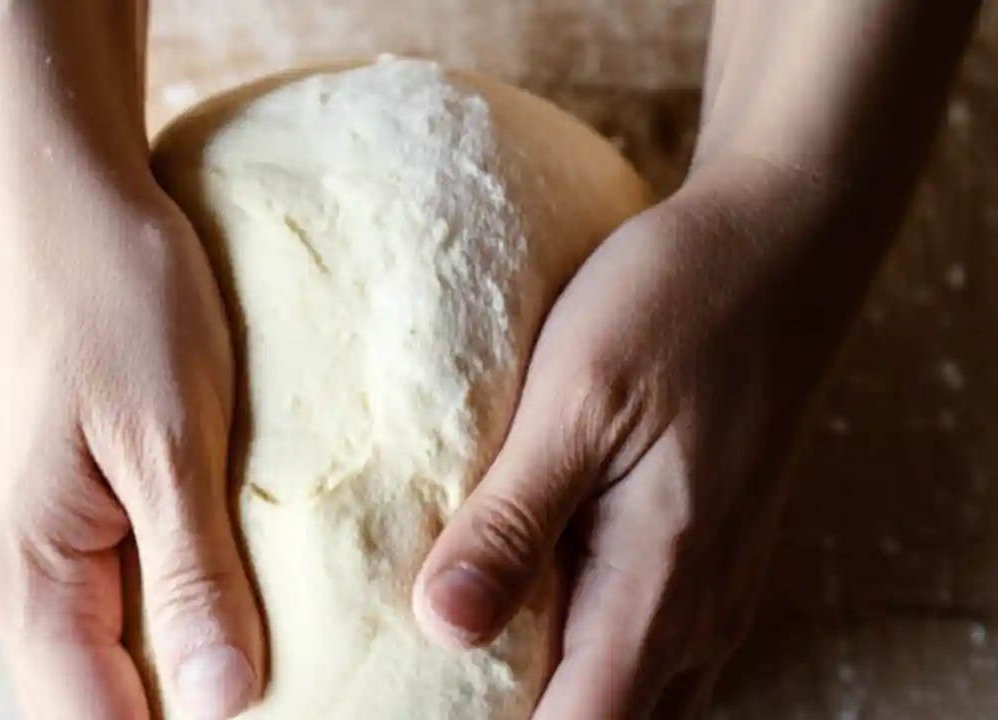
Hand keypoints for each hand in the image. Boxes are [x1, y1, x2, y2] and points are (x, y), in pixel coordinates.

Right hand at [0, 180, 262, 719]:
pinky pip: (103, 585)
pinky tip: (231, 581)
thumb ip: (192, 577)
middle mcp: (12, 573)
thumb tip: (225, 705)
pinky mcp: (52, 493)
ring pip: (100, 645)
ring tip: (275, 652)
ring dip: (177, 657)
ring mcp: (27, 532)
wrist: (47, 186)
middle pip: (93, 700)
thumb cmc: (108, 292)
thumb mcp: (170, 437)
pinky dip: (166, 599)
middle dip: (185, 708)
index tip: (282, 711)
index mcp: (28, 577)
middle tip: (290, 690)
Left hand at [413, 155, 853, 717]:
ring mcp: (713, 583)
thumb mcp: (576, 403)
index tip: (418, 699)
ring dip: (556, 686)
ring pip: (631, 689)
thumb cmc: (675, 307)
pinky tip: (530, 599)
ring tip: (466, 650)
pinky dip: (587, 646)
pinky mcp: (709, 549)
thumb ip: (513, 522)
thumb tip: (444, 627)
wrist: (778, 242)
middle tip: (429, 677)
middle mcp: (700, 610)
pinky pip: (647, 640)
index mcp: (660, 588)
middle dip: (520, 714)